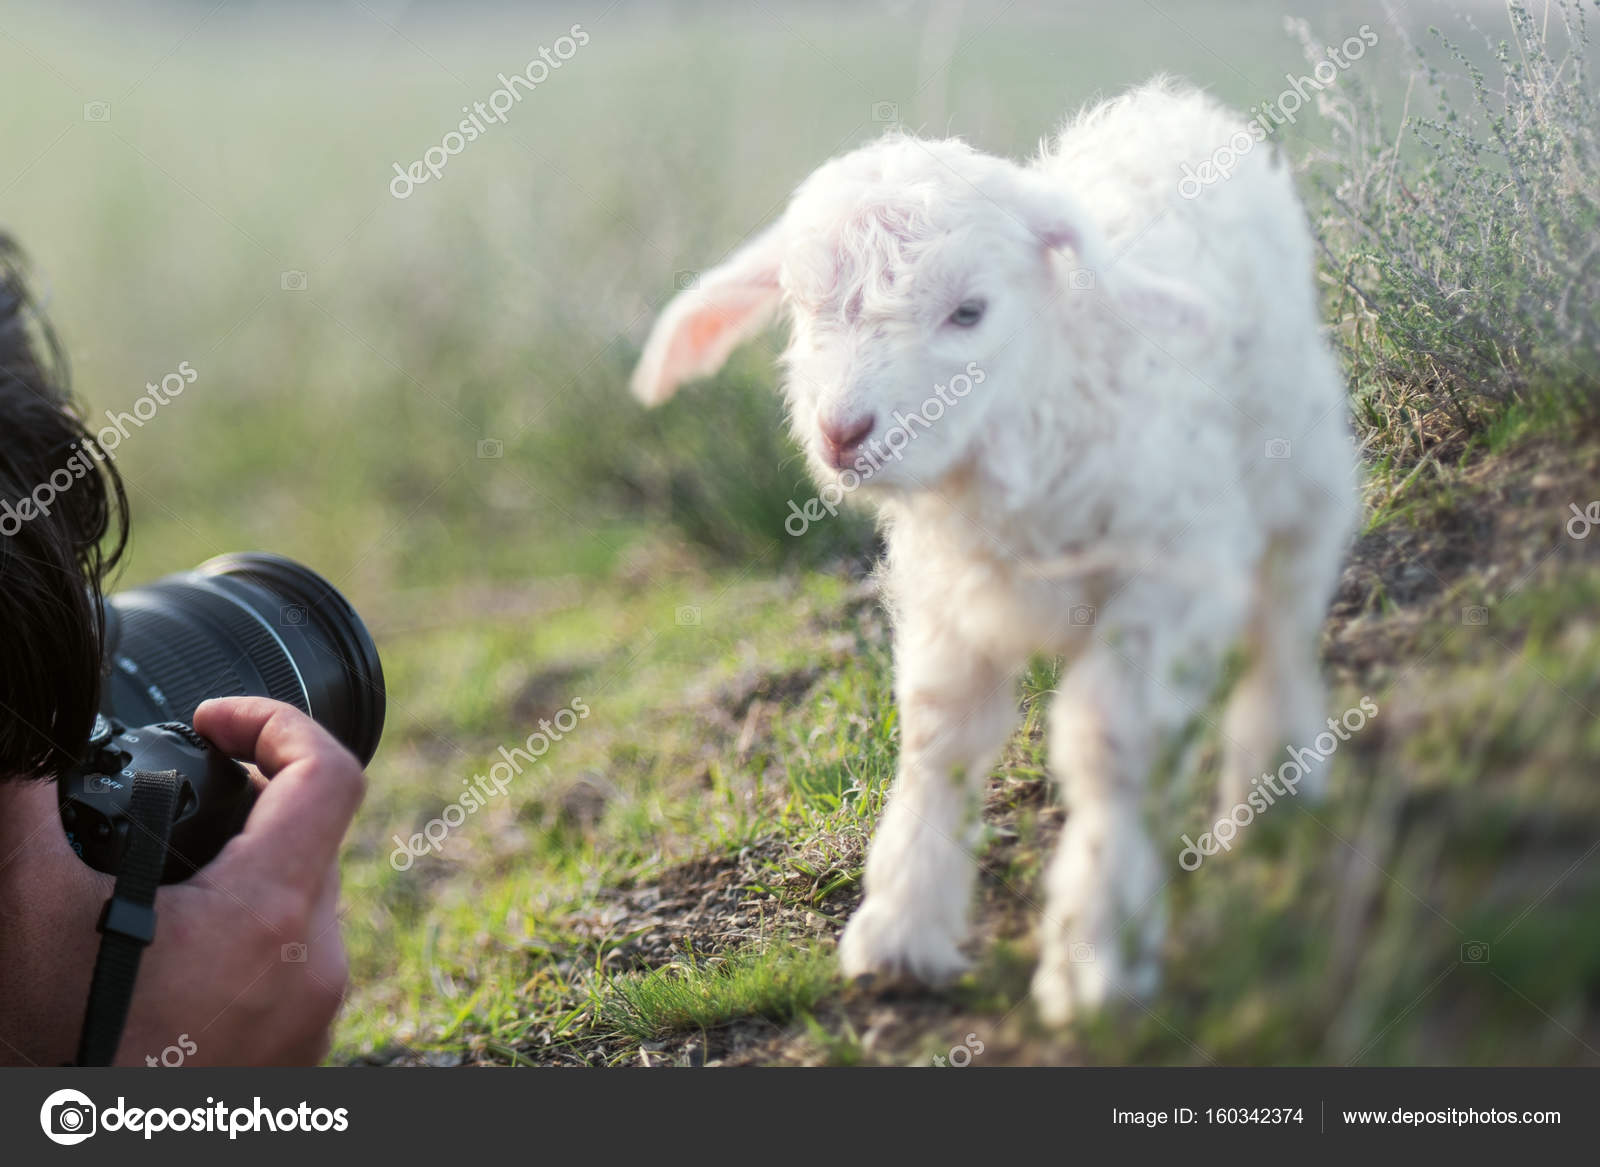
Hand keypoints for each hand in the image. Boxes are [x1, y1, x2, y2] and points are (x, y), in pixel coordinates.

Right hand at [0, 697, 365, 1065]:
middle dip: (254, 800)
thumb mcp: (27, 915)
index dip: (277, 721)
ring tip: (174, 879)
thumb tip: (20, 740)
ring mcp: (317, 1015)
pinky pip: (300, 963)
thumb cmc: (57, 1052)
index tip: (214, 721)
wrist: (78, 1161)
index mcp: (271, 914)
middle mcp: (317, 963)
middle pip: (316, 835)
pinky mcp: (304, 1054)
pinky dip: (255, 933)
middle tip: (184, 793)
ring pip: (310, 901)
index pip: (331, 772)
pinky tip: (184, 949)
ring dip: (252, 869)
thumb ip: (24, 810)